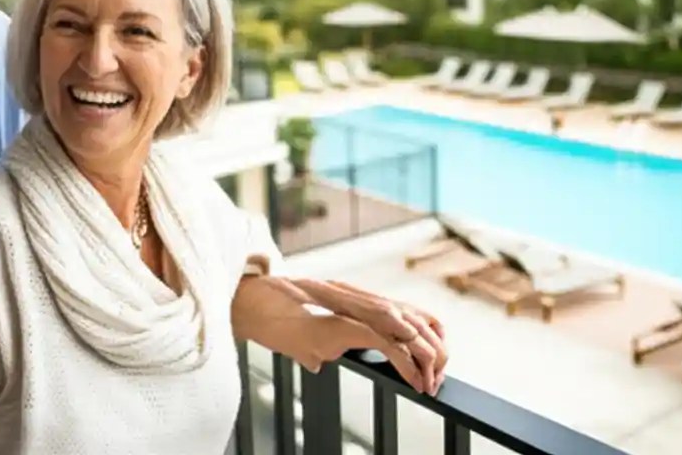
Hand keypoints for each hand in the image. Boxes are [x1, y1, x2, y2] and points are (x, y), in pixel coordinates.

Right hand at [231, 276, 447, 395]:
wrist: (244, 305)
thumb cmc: (266, 315)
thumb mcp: (297, 337)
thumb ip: (314, 346)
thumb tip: (319, 363)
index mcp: (349, 301)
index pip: (401, 312)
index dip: (424, 334)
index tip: (433, 363)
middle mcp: (353, 299)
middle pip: (411, 318)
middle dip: (432, 350)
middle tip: (437, 379)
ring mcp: (345, 309)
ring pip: (402, 329)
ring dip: (422, 359)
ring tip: (430, 383)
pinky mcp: (337, 324)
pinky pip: (381, 341)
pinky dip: (402, 361)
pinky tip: (413, 378)